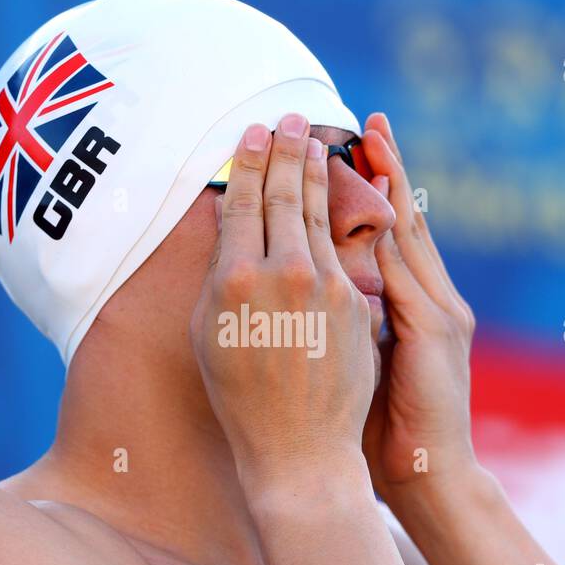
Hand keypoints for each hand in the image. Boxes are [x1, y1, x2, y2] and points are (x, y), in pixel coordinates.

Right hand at [190, 114, 374, 491]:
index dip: (247, 162)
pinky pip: (343, 245)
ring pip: (317, 213)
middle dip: (286, 151)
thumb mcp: (210, 334)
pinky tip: (344, 188)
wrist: (299, 446)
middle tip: (290, 117)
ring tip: (316, 140)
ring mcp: (322, 285)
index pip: (240, 203)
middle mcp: (280, 274)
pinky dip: (343, 210)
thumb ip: (220, 274)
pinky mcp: (354, 300)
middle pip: (281, 196)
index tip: (253, 132)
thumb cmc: (243, 397)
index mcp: (233, 280)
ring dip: (317, 171)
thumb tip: (229, 223)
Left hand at [360, 112, 478, 503]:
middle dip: (390, 166)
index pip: (388, 233)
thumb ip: (342, 320)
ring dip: (396, 185)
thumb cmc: (381, 428)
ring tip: (377, 140)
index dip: (372, 189)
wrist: (426, 475)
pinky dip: (394, 235)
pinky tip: (379, 203)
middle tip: (370, 119)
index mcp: (412, 306)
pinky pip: (410, 272)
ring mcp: (440, 311)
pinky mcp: (439, 330)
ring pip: (413, 234)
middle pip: (406, 218)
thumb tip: (303, 290)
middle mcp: (432, 298)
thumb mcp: (359, 361)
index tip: (350, 145)